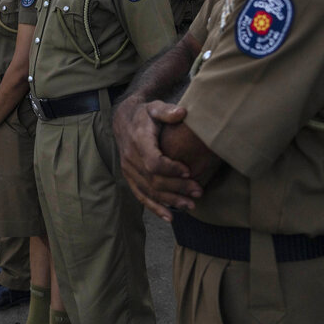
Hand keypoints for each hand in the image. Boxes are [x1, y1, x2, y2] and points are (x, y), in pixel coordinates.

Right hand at [112, 97, 200, 221]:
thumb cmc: (145, 113)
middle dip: (178, 188)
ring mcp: (128, 169)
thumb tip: (182, 112)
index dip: (171, 169)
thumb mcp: (155, 106)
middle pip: (154, 180)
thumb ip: (167, 111)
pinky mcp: (129, 177)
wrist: (124, 119)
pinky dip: (155, 208)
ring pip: (149, 191)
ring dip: (170, 201)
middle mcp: (131, 158)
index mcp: (138, 141)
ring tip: (190, 205)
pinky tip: (169, 217)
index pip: (153, 162)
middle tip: (198, 192)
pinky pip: (141, 195)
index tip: (189, 171)